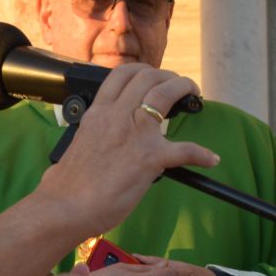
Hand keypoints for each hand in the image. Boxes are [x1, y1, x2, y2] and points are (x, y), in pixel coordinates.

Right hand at [35, 66, 219, 238]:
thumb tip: (104, 138)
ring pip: (165, 94)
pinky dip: (201, 154)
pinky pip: (184, 150)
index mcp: (98, 112)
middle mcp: (117, 115)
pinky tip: (210, 159)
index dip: (143, 70)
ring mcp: (135, 134)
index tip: (153, 78)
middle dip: (168, 76)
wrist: (65, 205)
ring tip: (193, 95)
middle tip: (178, 86)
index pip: (121, 74)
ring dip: (184, 88)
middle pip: (148, 76)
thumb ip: (97, 132)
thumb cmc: (68, 183)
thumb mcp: (80, 141)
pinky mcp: (150, 158)